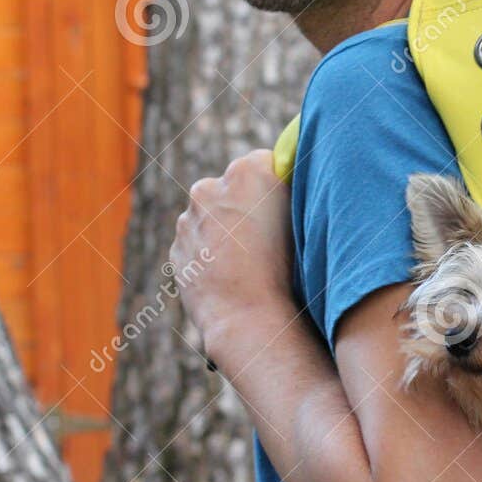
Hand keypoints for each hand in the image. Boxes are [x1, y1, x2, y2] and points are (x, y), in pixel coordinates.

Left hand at [170, 149, 295, 368]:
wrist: (249, 318)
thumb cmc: (288, 269)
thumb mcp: (304, 217)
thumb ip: (290, 187)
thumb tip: (288, 173)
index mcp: (247, 170)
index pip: (266, 163)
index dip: (278, 187)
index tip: (288, 209)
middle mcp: (210, 187)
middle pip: (233, 187)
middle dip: (247, 205)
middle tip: (270, 237)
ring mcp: (188, 219)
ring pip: (212, 216)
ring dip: (227, 229)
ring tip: (251, 262)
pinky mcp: (177, 249)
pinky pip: (197, 242)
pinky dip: (211, 252)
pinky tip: (232, 274)